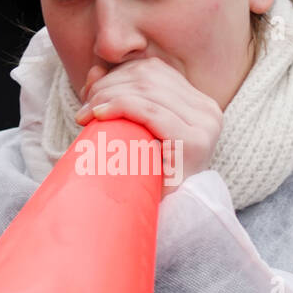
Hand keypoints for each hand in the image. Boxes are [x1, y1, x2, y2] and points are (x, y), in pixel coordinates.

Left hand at [74, 58, 222, 195]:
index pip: (154, 70)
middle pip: (149, 77)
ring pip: (147, 90)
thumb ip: (119, 96)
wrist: (171, 224)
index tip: (90, 94)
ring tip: (87, 114)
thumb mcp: (134, 131)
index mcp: (200, 104)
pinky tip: (99, 114)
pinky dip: (120, 107)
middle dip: (109, 86)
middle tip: (84, 107)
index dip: (117, 74)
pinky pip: (151, 111)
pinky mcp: (194, 141)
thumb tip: (96, 68)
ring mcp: (205, 125)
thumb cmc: (150, 179)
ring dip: (108, 96)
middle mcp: (208, 110)